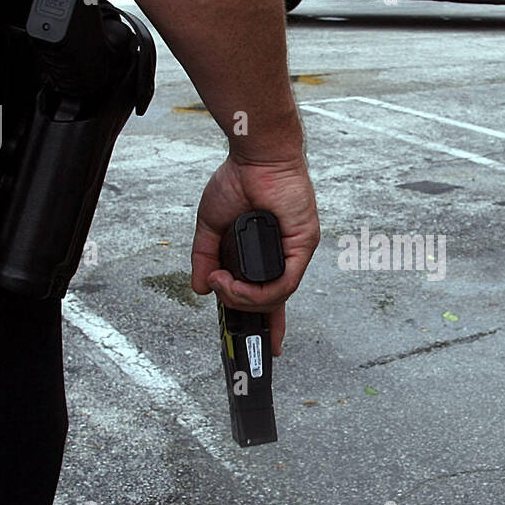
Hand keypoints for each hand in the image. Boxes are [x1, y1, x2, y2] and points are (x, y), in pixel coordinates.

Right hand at [190, 154, 319, 355]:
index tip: (271, 347)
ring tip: (222, 283)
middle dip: (243, 308)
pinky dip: (258, 291)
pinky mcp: (303, 245)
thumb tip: (201, 288)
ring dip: (244, 298)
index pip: (272, 296)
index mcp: (266, 254)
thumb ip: (205, 257)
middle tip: (218, 291)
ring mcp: (295, 253)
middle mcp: (284, 256)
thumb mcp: (212, 225)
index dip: (271, 322)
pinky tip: (235, 283)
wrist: (256, 156)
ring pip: (276, 296)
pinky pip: (285, 283)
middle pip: (271, 302)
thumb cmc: (239, 181)